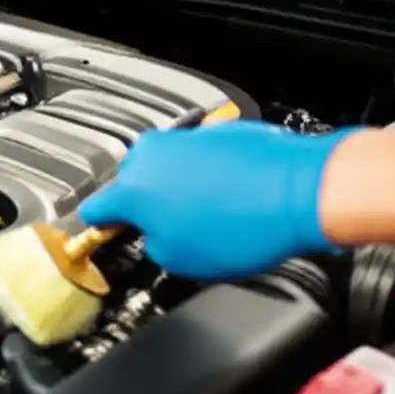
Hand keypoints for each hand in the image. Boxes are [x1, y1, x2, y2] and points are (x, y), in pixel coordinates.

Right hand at [78, 121, 358, 278]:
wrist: (300, 191)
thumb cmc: (247, 225)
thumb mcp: (182, 260)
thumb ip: (154, 245)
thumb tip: (156, 237)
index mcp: (131, 189)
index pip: (94, 210)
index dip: (100, 230)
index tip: (105, 235)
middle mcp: (152, 155)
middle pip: (131, 185)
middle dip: (145, 207)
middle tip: (168, 231)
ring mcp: (184, 139)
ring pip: (165, 170)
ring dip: (177, 191)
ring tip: (206, 217)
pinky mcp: (216, 133)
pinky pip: (197, 159)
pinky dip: (206, 178)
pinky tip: (228, 200)